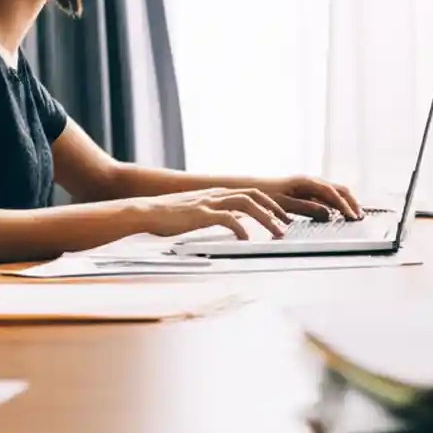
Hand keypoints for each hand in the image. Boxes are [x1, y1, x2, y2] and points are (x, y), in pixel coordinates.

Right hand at [132, 188, 291, 239]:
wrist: (145, 211)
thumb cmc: (167, 215)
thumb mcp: (196, 211)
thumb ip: (214, 213)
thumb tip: (229, 221)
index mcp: (216, 193)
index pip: (251, 192)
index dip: (269, 203)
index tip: (281, 216)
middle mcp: (216, 194)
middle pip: (255, 195)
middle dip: (274, 209)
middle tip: (287, 224)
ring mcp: (209, 202)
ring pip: (247, 204)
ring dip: (265, 219)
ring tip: (277, 233)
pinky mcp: (201, 214)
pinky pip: (228, 219)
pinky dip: (241, 229)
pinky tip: (247, 240)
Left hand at [254, 175, 363, 220]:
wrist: (251, 188)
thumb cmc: (265, 195)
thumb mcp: (284, 204)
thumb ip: (306, 207)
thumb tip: (327, 212)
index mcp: (306, 182)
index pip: (332, 193)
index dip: (344, 205)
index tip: (352, 217)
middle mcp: (310, 181)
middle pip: (338, 190)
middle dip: (351, 203)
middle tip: (360, 217)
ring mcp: (309, 186)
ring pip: (334, 192)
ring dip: (345, 203)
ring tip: (354, 216)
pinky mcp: (306, 192)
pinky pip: (326, 197)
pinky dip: (336, 204)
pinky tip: (339, 213)